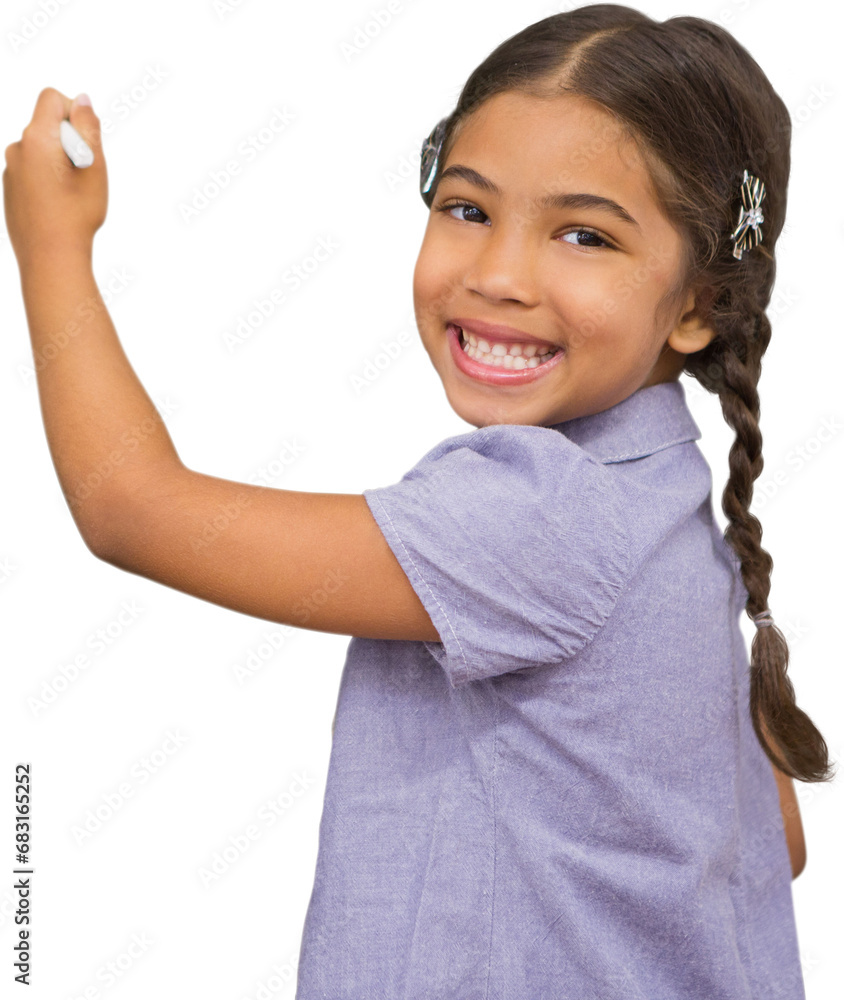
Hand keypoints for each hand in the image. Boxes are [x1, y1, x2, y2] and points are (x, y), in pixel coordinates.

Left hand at [3, 87, 107, 266]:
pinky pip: (31, 172)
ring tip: (71, 196)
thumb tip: (82, 100)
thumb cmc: (76, 215)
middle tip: (83, 177)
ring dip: (58, 164)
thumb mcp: (94, 168)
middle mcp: (17, 149)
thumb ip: (88, 129)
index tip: (85, 145)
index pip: (51, 99)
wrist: (51, 258)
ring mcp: (10, 170)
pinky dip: (46, 181)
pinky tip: (58, 207)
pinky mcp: (10, 189)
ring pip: (39, 151)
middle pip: (46, 127)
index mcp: (36, 138)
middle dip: (68, 143)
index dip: (74, 114)